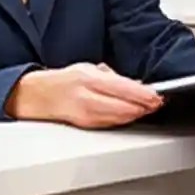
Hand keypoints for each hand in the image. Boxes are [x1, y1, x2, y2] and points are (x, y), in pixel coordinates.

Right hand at [6, 63, 163, 128]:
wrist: (39, 96)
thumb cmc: (65, 81)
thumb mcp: (89, 69)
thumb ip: (113, 77)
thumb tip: (136, 86)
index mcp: (89, 79)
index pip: (123, 89)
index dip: (144, 95)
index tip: (156, 97)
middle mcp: (87, 98)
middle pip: (124, 107)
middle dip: (143, 107)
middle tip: (156, 104)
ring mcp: (86, 115)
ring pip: (119, 118)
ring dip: (135, 114)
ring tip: (146, 109)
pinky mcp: (86, 126)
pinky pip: (111, 124)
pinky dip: (123, 119)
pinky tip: (130, 115)